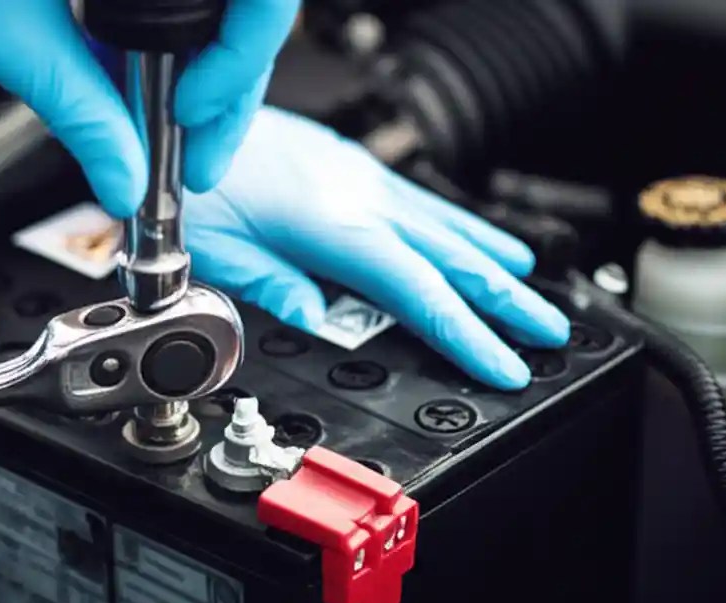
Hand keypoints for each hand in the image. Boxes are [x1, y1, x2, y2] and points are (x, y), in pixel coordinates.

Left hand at [0, 0, 297, 216]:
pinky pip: (173, 0)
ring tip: (179, 133)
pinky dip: (170, 42)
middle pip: (247, 7)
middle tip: (199, 154)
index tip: (196, 119)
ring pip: (216, 6)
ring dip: (204, 66)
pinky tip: (151, 85)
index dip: (244, 65)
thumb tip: (126, 180)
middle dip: (228, 84)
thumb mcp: (13, 38)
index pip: (262, 1)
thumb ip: (82, 114)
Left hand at [185, 108, 570, 389]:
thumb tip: (320, 324)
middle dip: (505, 300)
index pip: (417, 292)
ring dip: (494, 261)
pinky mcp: (347, 163)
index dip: (467, 334)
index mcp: (329, 225)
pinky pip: (420, 201)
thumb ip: (274, 289)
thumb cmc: (187, 180)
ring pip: (443, 224)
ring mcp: (357, 174)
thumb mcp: (216, 250)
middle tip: (549, 334)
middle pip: (448, 255)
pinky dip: (460, 226)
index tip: (505, 365)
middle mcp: (355, 194)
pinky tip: (478, 238)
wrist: (177, 114)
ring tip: (533, 292)